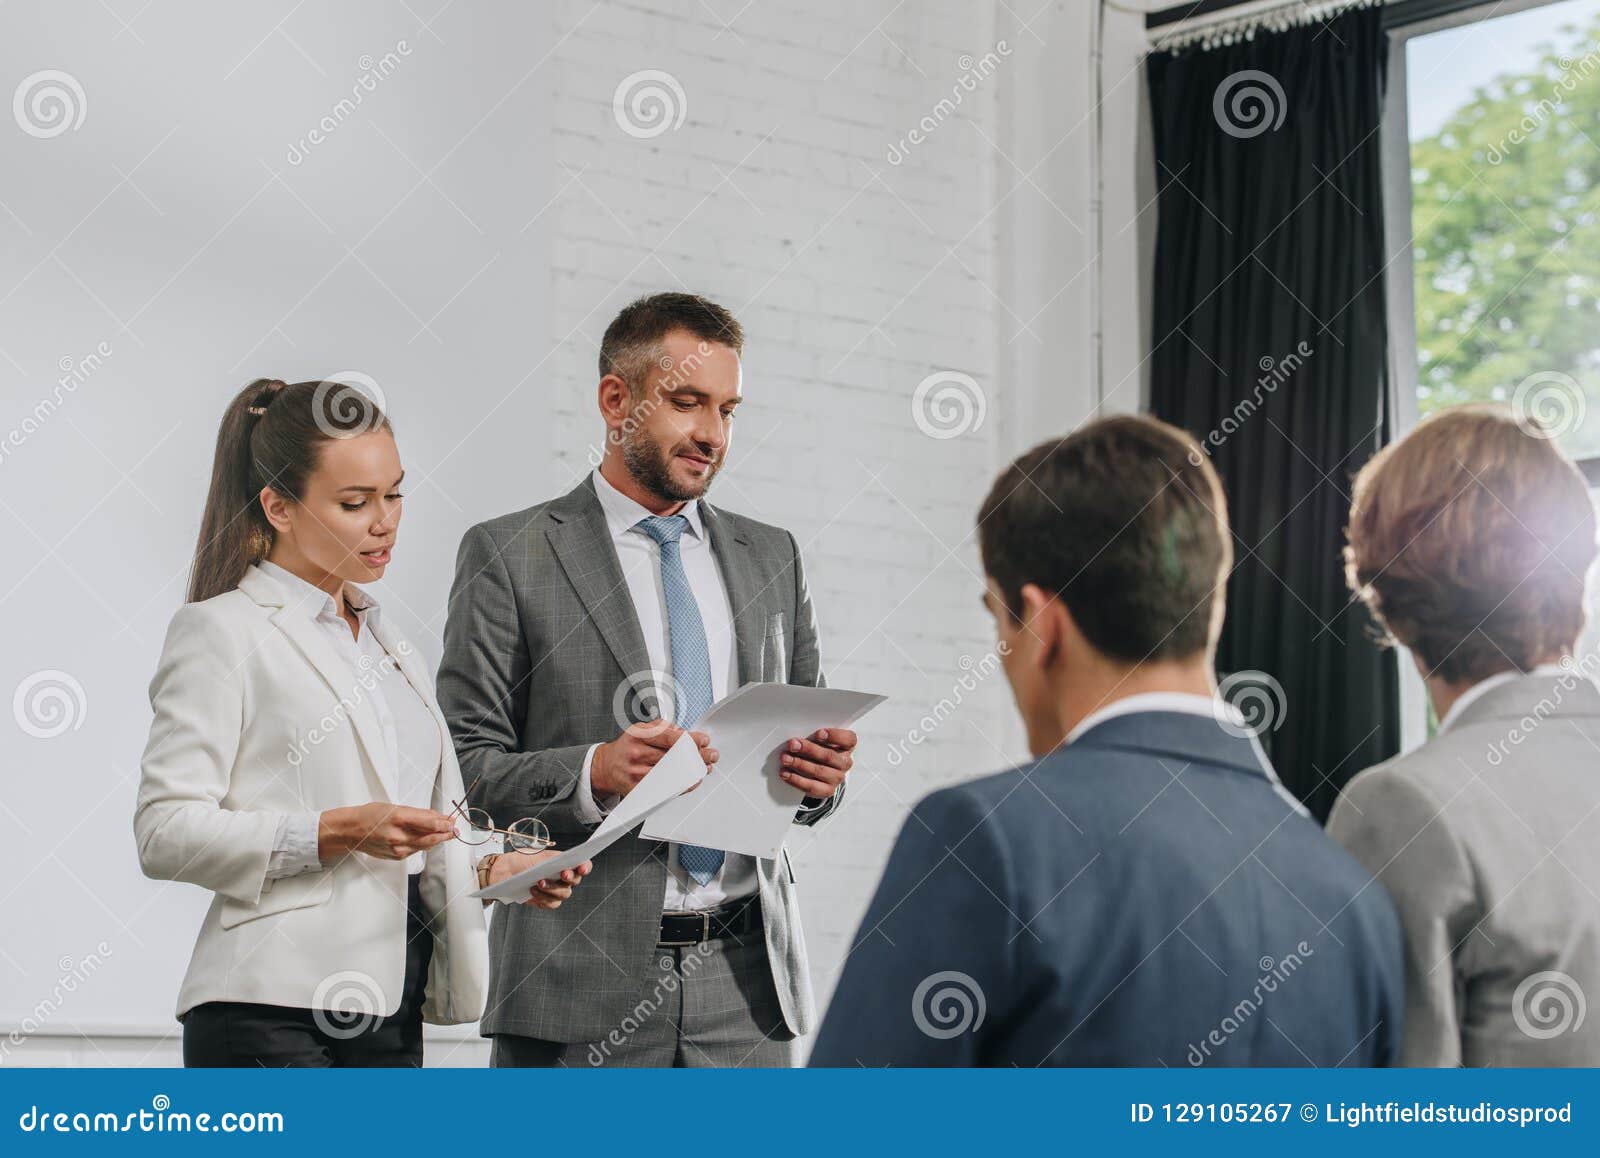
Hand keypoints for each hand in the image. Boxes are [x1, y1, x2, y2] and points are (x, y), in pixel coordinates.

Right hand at [318, 803, 456, 861]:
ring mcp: (397, 849)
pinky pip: (416, 850)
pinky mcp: (396, 856)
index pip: (429, 823)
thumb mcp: (395, 807)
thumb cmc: (371, 815)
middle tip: (454, 829)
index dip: (444, 823)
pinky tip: (429, 839)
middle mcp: (398, 836)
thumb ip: (418, 813)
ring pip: (425, 845)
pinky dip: (424, 844)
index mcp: (398, 818)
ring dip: (438, 839)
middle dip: (445, 833)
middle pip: (430, 837)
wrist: (351, 831)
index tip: (452, 820)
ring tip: (447, 833)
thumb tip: (437, 816)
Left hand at [489, 848, 592, 908]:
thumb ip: (555, 858)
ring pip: (564, 894)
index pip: (582, 865)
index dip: (586, 867)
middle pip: (575, 881)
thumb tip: (567, 860)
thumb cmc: (522, 860)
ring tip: (539, 883)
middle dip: (569, 878)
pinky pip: (552, 904)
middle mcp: (563, 877)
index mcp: (564, 863)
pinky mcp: (546, 901)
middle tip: (562, 874)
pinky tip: (533, 891)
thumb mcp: (539, 854)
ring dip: (552, 889)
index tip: (582, 868)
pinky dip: (544, 898)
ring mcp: (555, 890)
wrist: (504, 872)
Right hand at [591, 722, 716, 797]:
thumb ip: (665, 728)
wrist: (607, 767)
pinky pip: (667, 790)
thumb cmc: (629, 747)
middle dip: (698, 756)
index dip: (691, 740)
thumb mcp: (642, 729)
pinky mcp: (639, 790)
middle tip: (712, 755)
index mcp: (638, 735)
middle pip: (674, 757)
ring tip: (704, 767)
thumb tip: (686, 734)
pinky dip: (684, 786)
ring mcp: (637, 774)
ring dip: (694, 772)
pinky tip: (692, 780)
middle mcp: (636, 754)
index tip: (704, 740)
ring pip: (673, 774)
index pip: (670, 737)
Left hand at [779, 727, 856, 798]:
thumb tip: (798, 738)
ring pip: (819, 770)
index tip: (818, 734)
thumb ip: (814, 736)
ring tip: (785, 758)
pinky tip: (786, 773)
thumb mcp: (821, 740)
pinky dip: (796, 780)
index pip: (848, 739)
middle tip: (793, 745)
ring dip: (799, 764)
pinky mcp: (827, 790)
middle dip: (808, 749)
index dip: (834, 736)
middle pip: (829, 756)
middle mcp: (844, 762)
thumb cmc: (821, 750)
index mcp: (847, 746)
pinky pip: (811, 786)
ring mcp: (837, 778)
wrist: (822, 773)